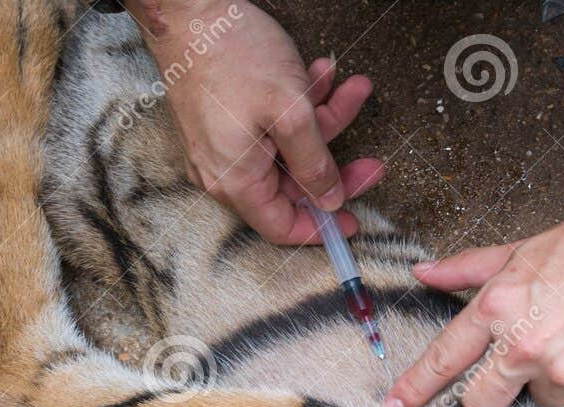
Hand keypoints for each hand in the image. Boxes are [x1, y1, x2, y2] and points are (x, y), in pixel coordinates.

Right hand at [137, 0, 384, 243]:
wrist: (189, 7)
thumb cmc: (232, 56)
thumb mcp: (291, 114)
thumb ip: (315, 165)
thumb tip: (330, 201)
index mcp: (236, 180)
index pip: (282, 227)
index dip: (322, 227)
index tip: (354, 220)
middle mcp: (227, 169)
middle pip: (294, 187)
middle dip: (336, 165)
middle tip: (375, 161)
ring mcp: (227, 143)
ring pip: (290, 149)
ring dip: (326, 120)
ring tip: (354, 86)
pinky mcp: (230, 119)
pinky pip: (274, 125)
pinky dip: (302, 104)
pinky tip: (323, 73)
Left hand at [386, 200, 563, 406]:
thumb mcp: (525, 249)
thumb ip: (470, 269)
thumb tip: (425, 274)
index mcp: (499, 310)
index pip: (444, 359)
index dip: (415, 388)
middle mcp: (525, 349)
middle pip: (482, 403)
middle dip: (493, 394)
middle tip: (522, 365)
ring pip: (543, 400)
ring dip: (556, 379)